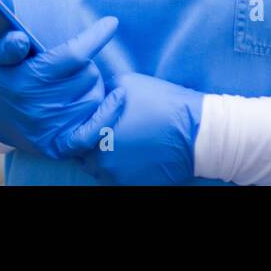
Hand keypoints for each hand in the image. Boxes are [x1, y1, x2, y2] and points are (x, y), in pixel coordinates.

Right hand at [0, 17, 122, 160]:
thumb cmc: (0, 81)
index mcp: (29, 80)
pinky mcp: (59, 146)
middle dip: (86, 64)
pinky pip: (93, 132)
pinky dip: (108, 115)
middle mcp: (42, 106)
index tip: (111, 23)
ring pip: (95, 96)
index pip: (73, 55)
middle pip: (88, 74)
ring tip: (78, 83)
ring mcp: (52, 128)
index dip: (96, 37)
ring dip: (93, 85)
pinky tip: (118, 97)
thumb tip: (21, 39)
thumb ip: (7, 47)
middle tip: (72, 65)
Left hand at [77, 71, 203, 185]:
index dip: (78, 128)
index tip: (86, 122)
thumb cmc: (163, 104)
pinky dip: (122, 168)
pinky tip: (134, 154)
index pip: (72, 138)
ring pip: (100, 169)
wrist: (197, 133)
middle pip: (84, 156)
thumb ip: (101, 94)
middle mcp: (104, 162)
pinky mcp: (134, 187)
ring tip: (123, 142)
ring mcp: (119, 178)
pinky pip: (118, 178)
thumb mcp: (126, 83)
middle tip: (106, 131)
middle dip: (91, 144)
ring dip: (106, 157)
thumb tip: (91, 98)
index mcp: (98, 136)